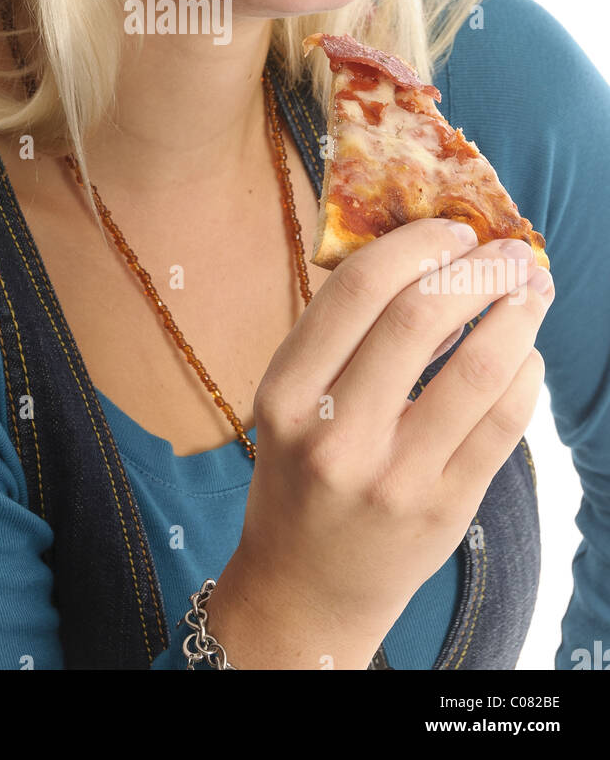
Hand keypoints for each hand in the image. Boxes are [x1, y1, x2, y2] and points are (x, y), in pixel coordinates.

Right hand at [222, 218, 551, 664]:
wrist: (305, 585)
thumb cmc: (300, 473)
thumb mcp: (291, 400)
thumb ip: (341, 336)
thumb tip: (430, 257)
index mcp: (285, 393)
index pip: (357, 291)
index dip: (416, 245)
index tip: (452, 231)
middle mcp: (333, 435)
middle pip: (419, 317)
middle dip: (477, 269)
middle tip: (506, 252)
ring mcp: (392, 477)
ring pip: (476, 368)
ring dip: (516, 312)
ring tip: (531, 289)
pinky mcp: (444, 511)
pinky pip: (502, 424)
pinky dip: (525, 372)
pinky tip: (525, 353)